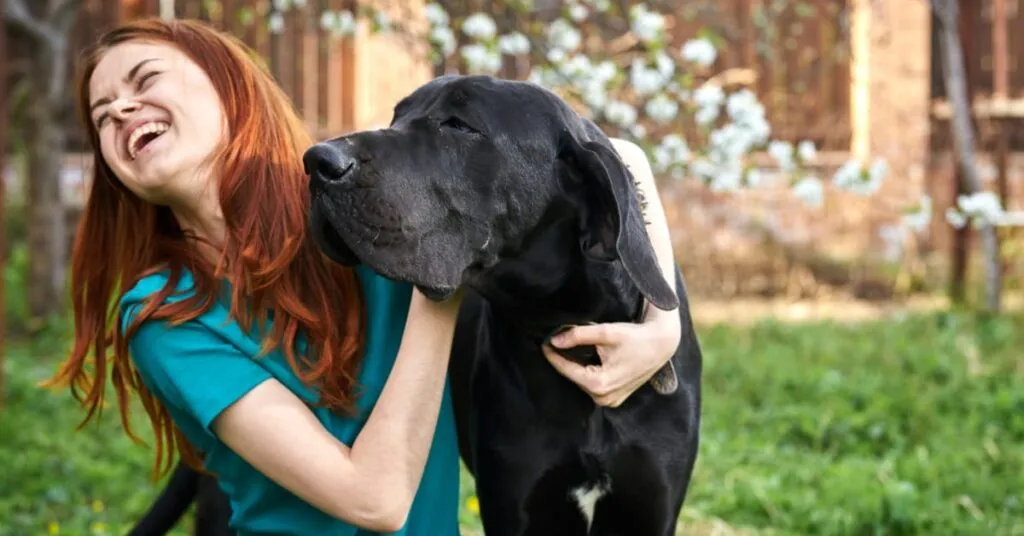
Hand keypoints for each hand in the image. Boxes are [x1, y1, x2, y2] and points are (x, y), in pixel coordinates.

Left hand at [542, 308, 680, 407]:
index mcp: (600, 384)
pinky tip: (583, 357)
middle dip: (564, 359)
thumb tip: (553, 340)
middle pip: (574, 376)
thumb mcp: (606, 333)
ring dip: (575, 366)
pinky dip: (587, 372)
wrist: (661, 344)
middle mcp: (603, 398)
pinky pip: (593, 385)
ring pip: (582, 381)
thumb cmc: (635, 337)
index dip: (553, 355)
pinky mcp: (615, 399)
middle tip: (552, 341)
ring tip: (565, 348)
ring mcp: (610, 401)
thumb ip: (578, 335)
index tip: (543, 342)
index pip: (567, 369)